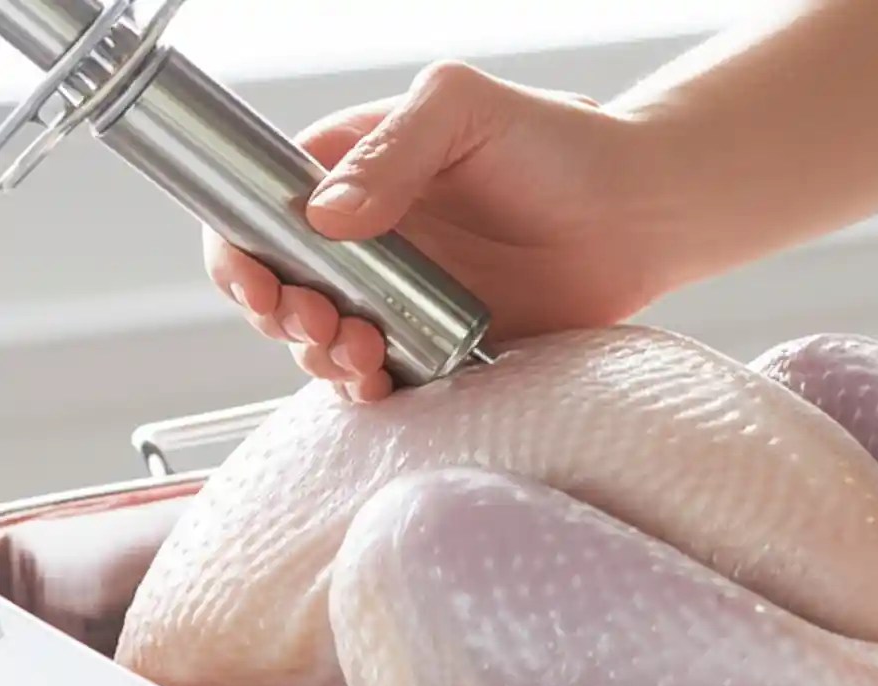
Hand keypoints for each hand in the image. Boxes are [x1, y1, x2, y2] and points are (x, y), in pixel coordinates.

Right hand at [204, 61, 666, 402]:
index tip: (255, 278)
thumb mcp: (465, 108)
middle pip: (281, 282)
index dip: (239, 246)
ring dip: (318, 353)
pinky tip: (378, 382)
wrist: (638, 211)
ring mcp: (400, 291)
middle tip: (313, 317)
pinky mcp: (438, 339)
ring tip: (358, 349)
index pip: (263, 206)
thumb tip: (323, 216)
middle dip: (277, 310)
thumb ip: (392, 150)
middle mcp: (370, 234)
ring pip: (322, 336)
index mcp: (357, 168)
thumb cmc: (560, 141)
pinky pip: (382, 374)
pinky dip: (365, 386)